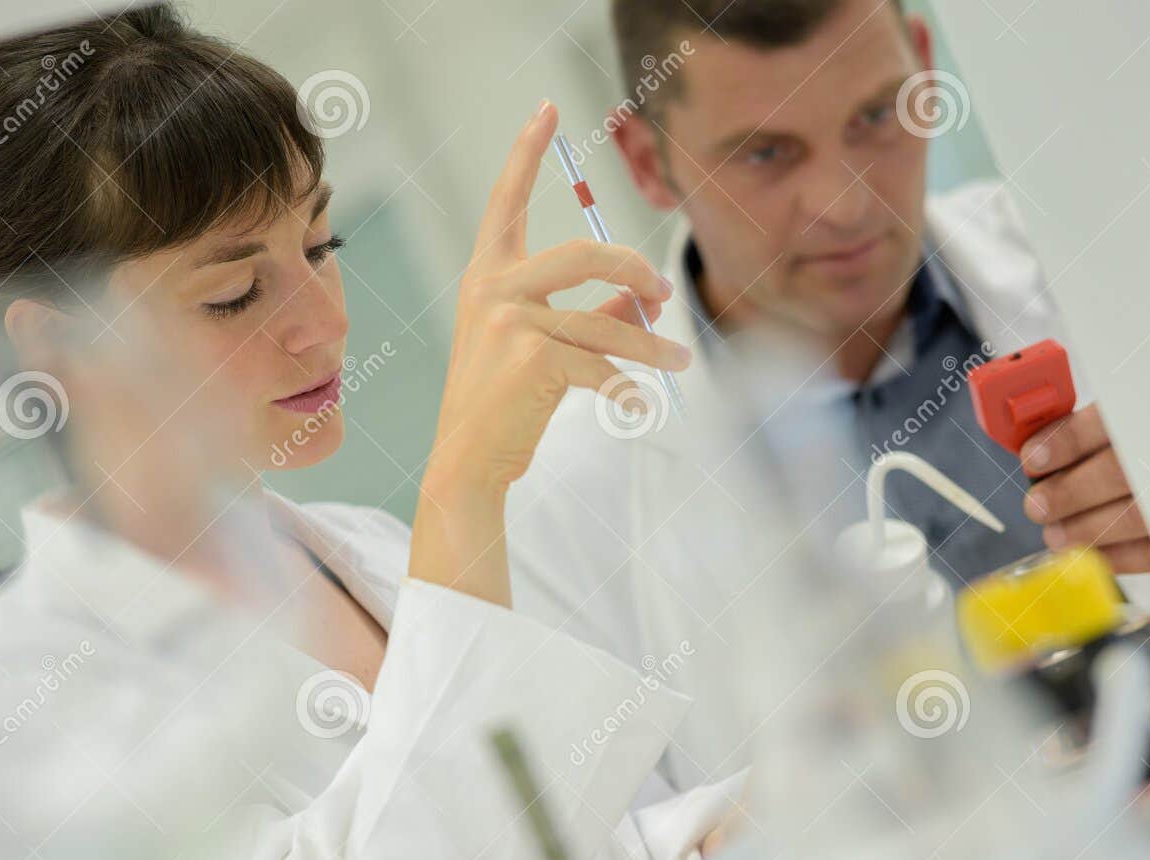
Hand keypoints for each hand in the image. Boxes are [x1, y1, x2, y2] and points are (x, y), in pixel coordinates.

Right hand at [409, 100, 690, 605]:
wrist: (468, 461)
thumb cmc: (503, 402)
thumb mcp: (539, 346)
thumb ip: (588, 314)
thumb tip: (643, 299)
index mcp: (487, 275)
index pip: (505, 200)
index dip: (526, 151)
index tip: (545, 108)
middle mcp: (493, 287)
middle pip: (586, 252)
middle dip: (635, 271)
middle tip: (662, 293)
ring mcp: (510, 319)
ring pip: (607, 323)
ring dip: (652, 345)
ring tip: (681, 360)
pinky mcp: (531, 357)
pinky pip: (602, 366)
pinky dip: (628, 389)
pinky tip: (639, 407)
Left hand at [1019, 403, 1149, 573]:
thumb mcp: (1148, 409)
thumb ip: (1104, 425)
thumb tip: (1045, 449)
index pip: (1108, 422)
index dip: (1064, 442)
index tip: (1033, 458)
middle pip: (1118, 472)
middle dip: (1068, 493)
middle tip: (1038, 505)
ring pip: (1134, 515)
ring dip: (1085, 529)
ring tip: (1055, 533)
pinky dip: (1118, 556)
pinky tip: (1089, 551)